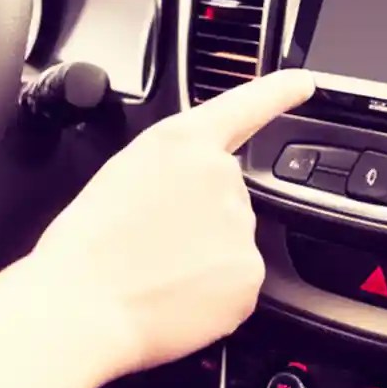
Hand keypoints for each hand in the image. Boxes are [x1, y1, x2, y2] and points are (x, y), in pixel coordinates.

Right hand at [29, 70, 314, 378]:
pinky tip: (173, 298)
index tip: (304, 82)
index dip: (278, 92)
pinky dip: (210, 296)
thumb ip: (170, 172)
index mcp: (182, 143)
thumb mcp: (123, 178)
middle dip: (200, 220)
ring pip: (230, 241)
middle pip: (227, 195)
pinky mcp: (249, 274)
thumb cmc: (86, 246)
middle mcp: (221, 175)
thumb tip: (187, 202)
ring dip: (203, 257)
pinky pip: (235, 283)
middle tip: (151, 244)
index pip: (244, 106)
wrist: (82, 305)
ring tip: (155, 272)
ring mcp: (240, 225)